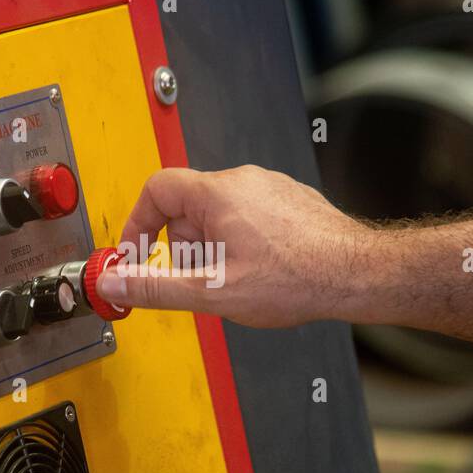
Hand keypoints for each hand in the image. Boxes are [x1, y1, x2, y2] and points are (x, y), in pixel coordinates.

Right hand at [96, 165, 372, 326]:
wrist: (357, 275)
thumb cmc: (296, 278)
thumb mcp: (213, 292)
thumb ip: (156, 287)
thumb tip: (115, 283)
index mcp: (219, 193)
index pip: (157, 189)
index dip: (139, 224)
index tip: (138, 254)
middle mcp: (244, 180)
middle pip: (188, 207)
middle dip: (185, 247)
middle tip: (200, 280)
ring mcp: (270, 187)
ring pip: (220, 214)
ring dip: (215, 248)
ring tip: (239, 280)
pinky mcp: (290, 200)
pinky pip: (249, 216)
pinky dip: (243, 242)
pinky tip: (263, 271)